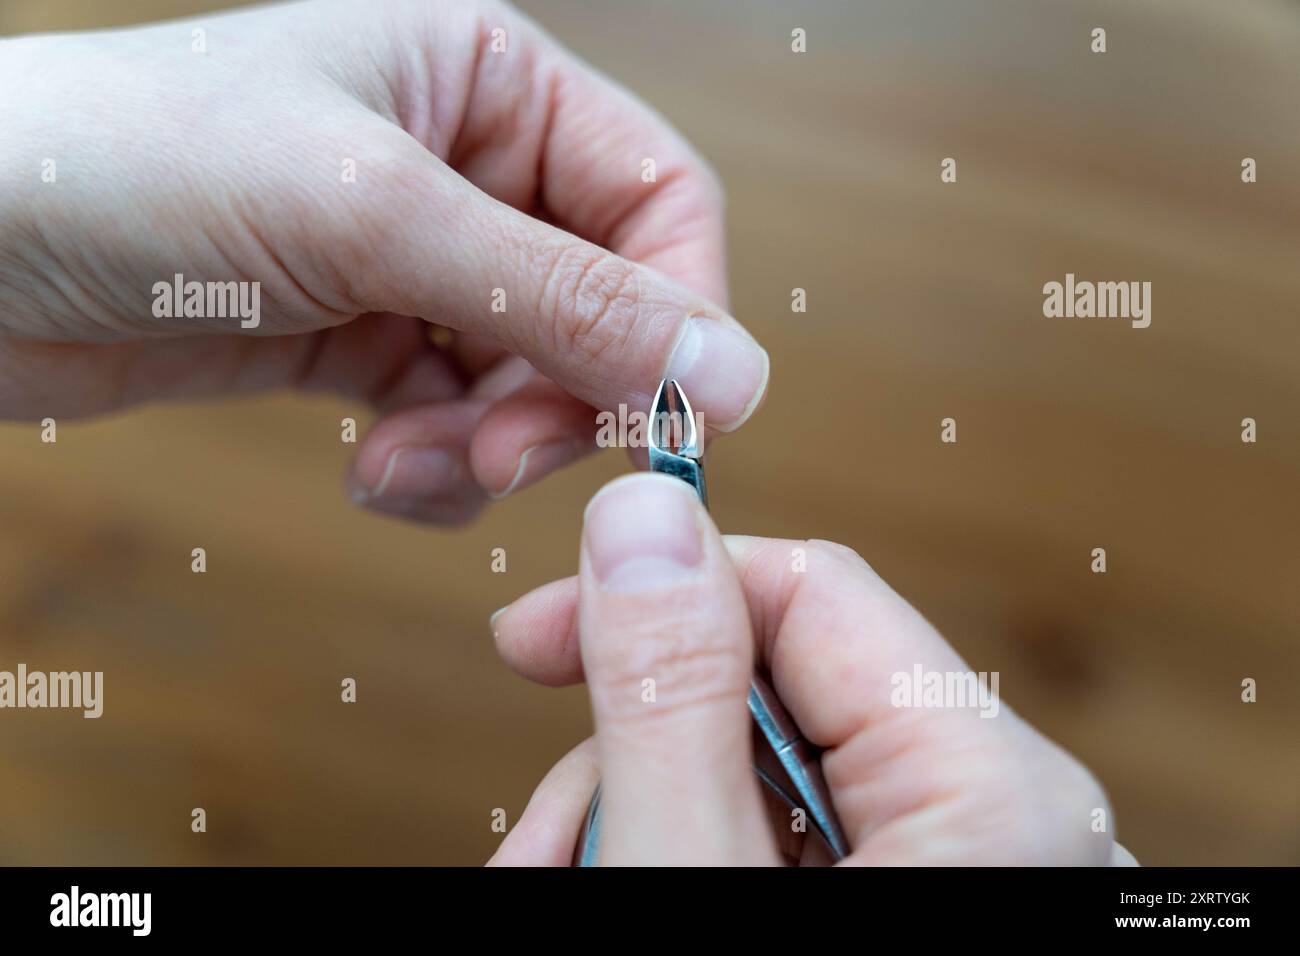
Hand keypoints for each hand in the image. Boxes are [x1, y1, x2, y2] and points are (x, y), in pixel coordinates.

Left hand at [0, 0, 766, 523]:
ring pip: (534, 381)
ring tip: (401, 466)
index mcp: (489, 78)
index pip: (658, 200)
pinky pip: (459, 422)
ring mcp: (418, 259)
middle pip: (604, 305)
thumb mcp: (372, 217)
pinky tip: (370, 469)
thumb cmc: (135, 168)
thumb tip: (731, 374)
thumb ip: (563, 299)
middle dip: (563, 400)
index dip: (679, 314)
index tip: (667, 422)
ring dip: (490, 447)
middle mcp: (469, 164)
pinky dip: (435, 465)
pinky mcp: (366, 339)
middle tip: (502, 460)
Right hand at [488, 473, 1138, 864]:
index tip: (537, 631)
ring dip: (640, 811)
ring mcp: (956, 859)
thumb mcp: (693, 873)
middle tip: (548, 837)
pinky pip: (784, 830)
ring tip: (567, 874)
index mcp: (984, 788)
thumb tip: (643, 517)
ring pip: (760, 765)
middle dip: (630, 743)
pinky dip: (690, 849)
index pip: (808, 586)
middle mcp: (993, 813)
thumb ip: (672, 698)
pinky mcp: (914, 887)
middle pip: (771, 683)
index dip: (658, 588)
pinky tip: (629, 876)